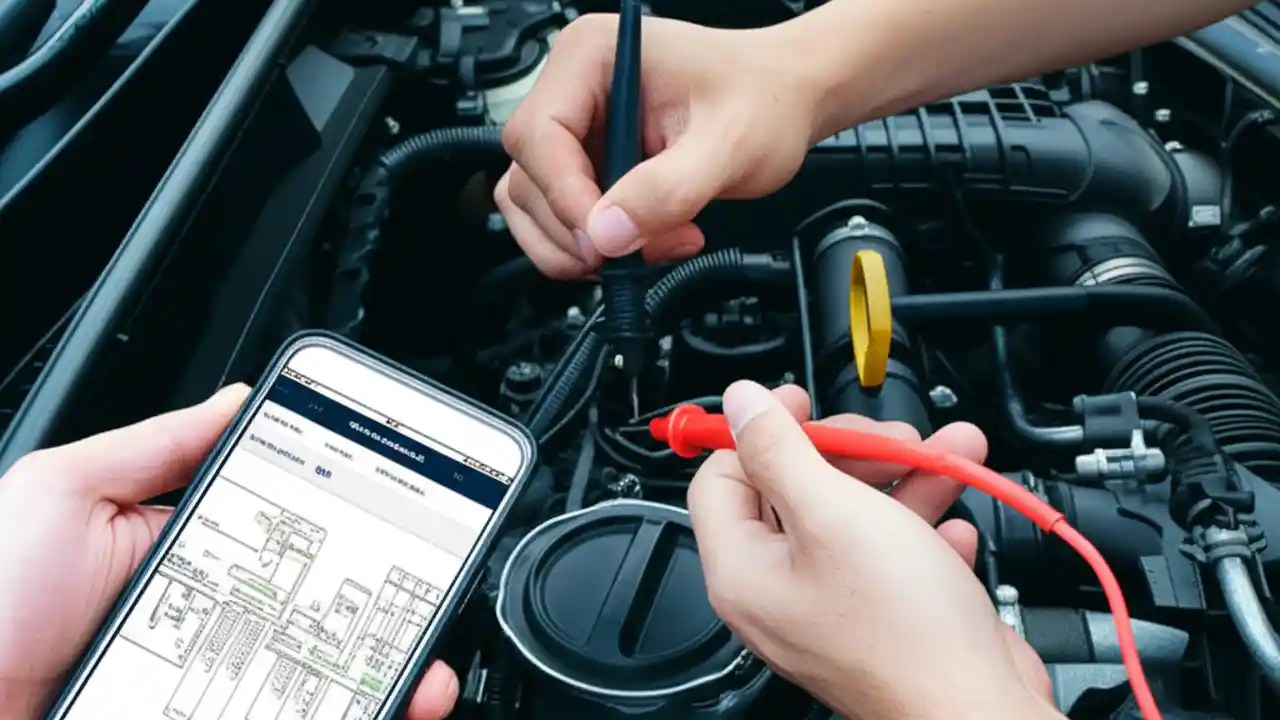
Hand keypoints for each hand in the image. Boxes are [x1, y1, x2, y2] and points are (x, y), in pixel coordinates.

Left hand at [0, 386, 457, 719]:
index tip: (411, 517)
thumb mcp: (65, 493)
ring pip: (328, 683)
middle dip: (394, 609)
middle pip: (328, 617)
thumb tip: (237, 400)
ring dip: (393, 675)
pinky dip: (358, 713)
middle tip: (434, 598)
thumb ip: (156, 447)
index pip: (295, 537)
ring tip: (424, 675)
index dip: (357, 526)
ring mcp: (220, 688)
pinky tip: (387, 704)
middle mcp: (215, 628)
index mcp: (191, 561)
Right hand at [495, 14, 821, 277]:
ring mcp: (577, 128)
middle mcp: (572, 88)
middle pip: (528, 178)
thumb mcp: (728, 145)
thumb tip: (609, 233)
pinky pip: (563, 218)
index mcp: (592, 57)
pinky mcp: (587, 163)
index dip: (564, 198)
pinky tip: (647, 240)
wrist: (787, 100)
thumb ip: (667, 190)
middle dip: (581, 230)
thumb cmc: (764, 97)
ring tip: (653, 245)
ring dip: (585, 247)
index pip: (539, 137)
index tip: (604, 241)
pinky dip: (597, 246)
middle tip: (641, 249)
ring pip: (535, 206)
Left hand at [687, 381, 1058, 718]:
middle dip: (851, 451)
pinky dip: (926, 529)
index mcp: (744, 571)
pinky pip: (895, 552)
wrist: (980, 710)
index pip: (721, 478)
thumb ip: (781, 450)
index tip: (798, 402)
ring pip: (856, 515)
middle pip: (794, 489)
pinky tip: (952, 526)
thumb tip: (741, 403)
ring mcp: (833, 604)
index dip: (758, 431)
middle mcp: (780, 591)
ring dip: (906, 477)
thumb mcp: (835, 513)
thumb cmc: (906, 633)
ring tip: (950, 455)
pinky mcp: (884, 615)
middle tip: (892, 438)